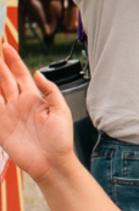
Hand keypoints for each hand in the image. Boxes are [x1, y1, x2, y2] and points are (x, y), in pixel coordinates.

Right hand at [0, 44, 75, 180]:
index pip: (21, 74)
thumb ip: (51, 91)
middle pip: (5, 79)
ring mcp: (8, 114)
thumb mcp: (61, 111)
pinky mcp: (0, 126)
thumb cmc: (60, 139)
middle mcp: (19, 104)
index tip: (6, 47)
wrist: (52, 162)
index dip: (13, 61)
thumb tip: (38, 73)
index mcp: (35, 98)